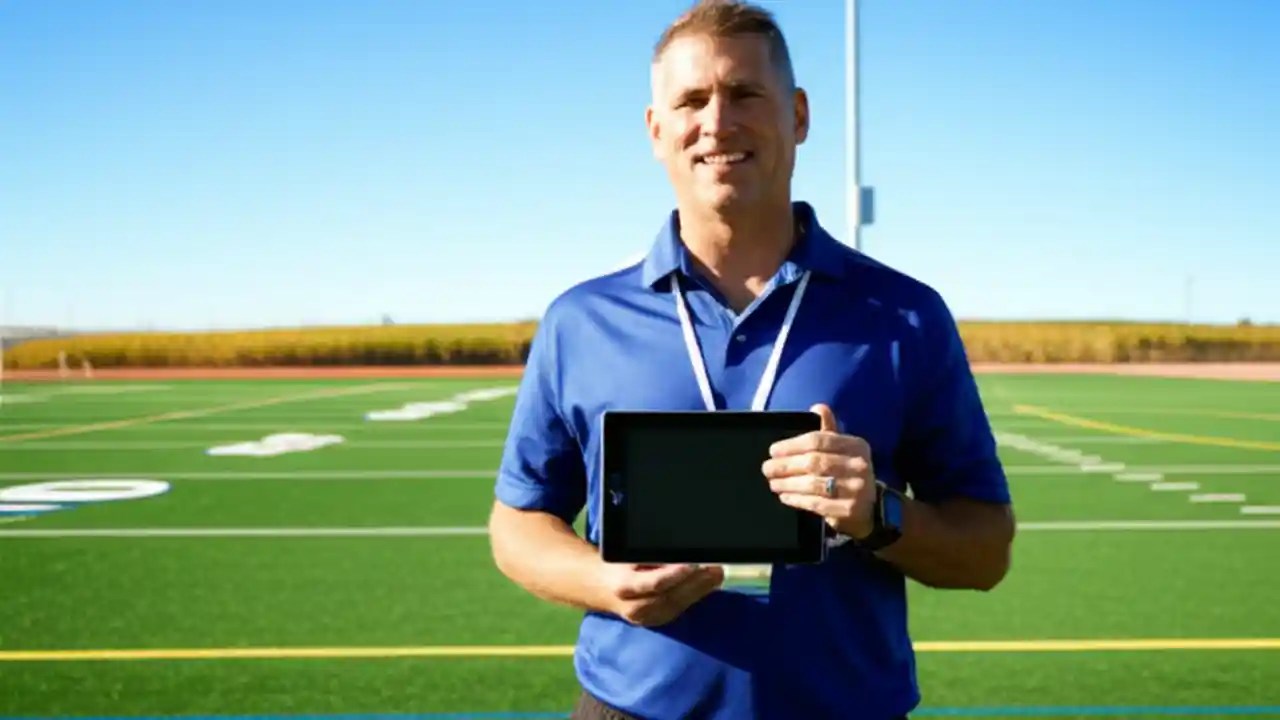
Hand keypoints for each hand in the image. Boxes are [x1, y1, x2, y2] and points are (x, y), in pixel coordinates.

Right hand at [597, 562, 724, 626]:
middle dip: (696, 583)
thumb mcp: (625, 555)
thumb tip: (678, 552)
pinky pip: (676, 609)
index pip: (656, 583)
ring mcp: (644, 618)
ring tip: (716, 575)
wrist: (598, 587)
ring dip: (700, 590)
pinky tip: (706, 586)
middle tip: (716, 568)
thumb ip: (649, 557)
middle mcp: (634, 606)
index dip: (676, 574)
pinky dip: (692, 597)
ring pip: (677, 604)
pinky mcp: (653, 622)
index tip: (695, 564)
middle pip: (671, 596)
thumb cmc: (615, 564)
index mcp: (624, 586)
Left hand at [762, 403, 876, 539]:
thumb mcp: (842, 450)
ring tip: (773, 482)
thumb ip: (828, 431)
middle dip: (785, 465)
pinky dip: (797, 499)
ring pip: (813, 484)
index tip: (773, 450)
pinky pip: (816, 503)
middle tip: (767, 468)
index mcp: (856, 446)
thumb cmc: (848, 474)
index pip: (818, 440)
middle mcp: (859, 466)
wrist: (868, 509)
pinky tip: (785, 496)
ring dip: (788, 483)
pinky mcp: (849, 509)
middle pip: (814, 462)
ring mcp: (856, 489)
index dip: (792, 445)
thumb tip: (818, 407)